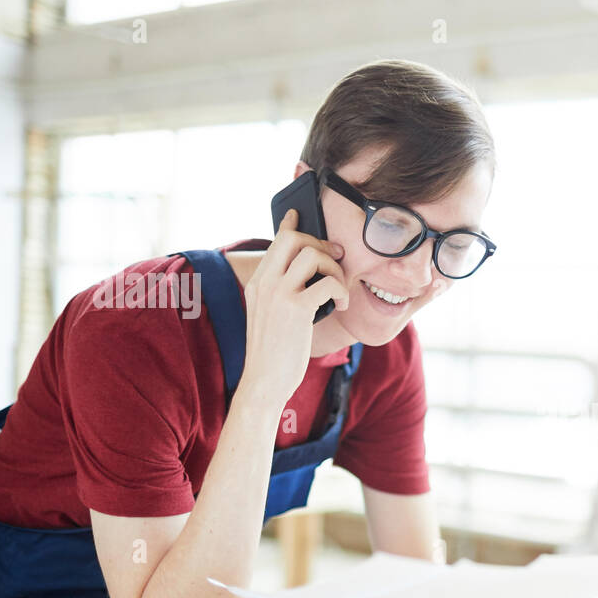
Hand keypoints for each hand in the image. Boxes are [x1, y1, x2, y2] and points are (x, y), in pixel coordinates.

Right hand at [238, 209, 347, 408]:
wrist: (263, 382)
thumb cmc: (273, 353)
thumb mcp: (271, 317)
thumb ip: (282, 293)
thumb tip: (311, 276)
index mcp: (257, 283)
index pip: (274, 242)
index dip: (291, 225)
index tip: (299, 214)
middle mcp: (264, 282)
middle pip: (294, 239)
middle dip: (321, 244)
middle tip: (336, 260)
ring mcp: (278, 294)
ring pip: (312, 255)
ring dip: (334, 269)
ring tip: (339, 290)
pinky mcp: (296, 308)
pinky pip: (328, 283)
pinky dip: (341, 291)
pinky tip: (339, 307)